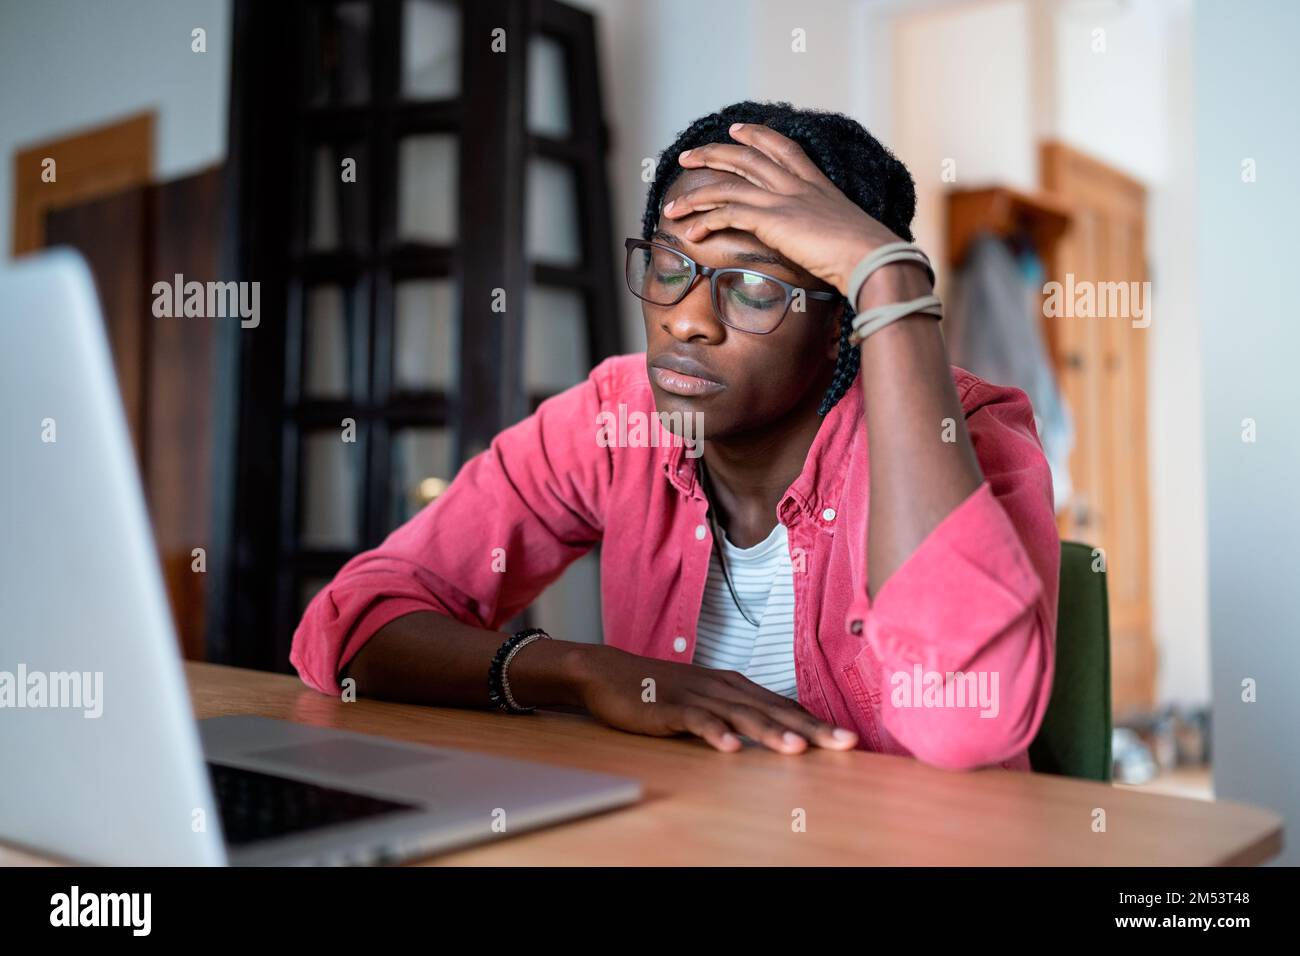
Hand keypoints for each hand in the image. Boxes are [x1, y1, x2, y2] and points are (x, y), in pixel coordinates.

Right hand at [574, 644, 858, 753]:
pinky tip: (730, 749)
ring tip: (798, 750)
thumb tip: (777, 728)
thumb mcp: (707, 699)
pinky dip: (714, 734)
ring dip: (770, 732)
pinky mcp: (669, 708)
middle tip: (846, 744)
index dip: (817, 722)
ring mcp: (697, 697)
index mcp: (735, 686)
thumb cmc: (661, 690)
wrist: (608, 673)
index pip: (784, 705)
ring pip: (741, 716)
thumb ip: (739, 711)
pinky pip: (695, 722)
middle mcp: (723, 688)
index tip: (850, 739)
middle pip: (774, 710)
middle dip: (812, 728)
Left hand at [661, 123, 928, 300]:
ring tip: (672, 204)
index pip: (782, 148)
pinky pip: (727, 213)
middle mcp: (796, 184)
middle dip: (713, 154)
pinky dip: (705, 221)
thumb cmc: (866, 255)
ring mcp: (782, 198)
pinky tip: (690, 231)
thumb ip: (828, 234)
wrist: (871, 257)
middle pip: (746, 157)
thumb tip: (830, 252)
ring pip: (727, 185)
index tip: (736, 128)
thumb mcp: (845, 236)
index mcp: (816, 183)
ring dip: (695, 194)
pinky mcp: (771, 218)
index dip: (757, 135)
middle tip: (688, 156)